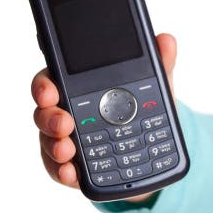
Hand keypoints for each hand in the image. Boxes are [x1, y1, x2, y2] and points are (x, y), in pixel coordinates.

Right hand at [32, 33, 177, 202]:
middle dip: (49, 117)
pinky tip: (72, 172)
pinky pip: (59, 168)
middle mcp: (65, 111)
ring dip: (55, 145)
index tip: (50, 91)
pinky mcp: (69, 165)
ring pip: (49, 140)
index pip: (52, 80)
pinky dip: (63, 171)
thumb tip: (167, 40)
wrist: (151, 149)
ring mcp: (65, 139)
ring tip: (68, 150)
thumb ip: (160, 63)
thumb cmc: (142, 109)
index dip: (45, 85)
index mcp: (78, 86)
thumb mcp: (155, 86)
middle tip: (65, 124)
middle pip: (45, 111)